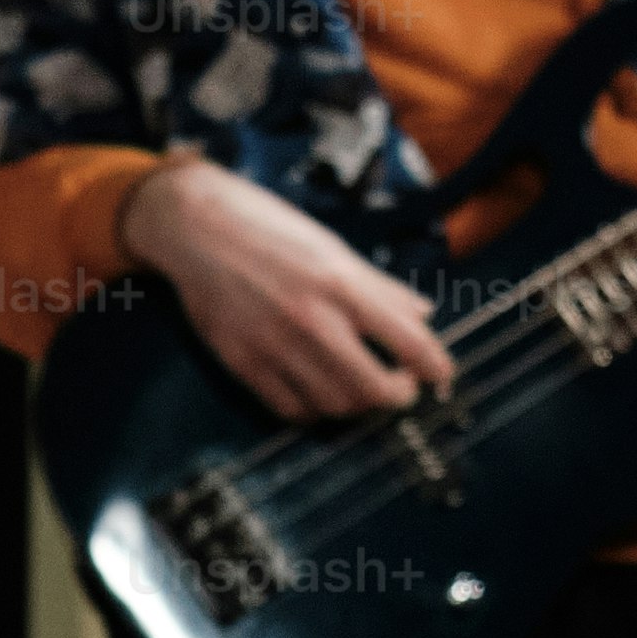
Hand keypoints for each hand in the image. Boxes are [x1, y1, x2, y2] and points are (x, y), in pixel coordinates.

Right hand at [117, 158, 454, 423]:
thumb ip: (379, 286)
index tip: (441, 374)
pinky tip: (318, 393)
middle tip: (400, 387)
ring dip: (357, 404)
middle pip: (374, 387)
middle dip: (398, 395)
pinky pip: (290, 408)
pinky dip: (314, 409)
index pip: (407, 338)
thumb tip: (422, 314)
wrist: (195, 228)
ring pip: (334, 404)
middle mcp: (311, 318)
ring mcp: (275, 344)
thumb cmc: (267, 229)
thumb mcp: (331, 247)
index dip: (434, 365)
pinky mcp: (243, 362)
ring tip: (360, 388)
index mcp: (340, 282)